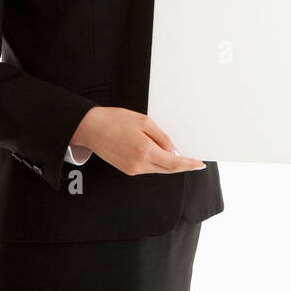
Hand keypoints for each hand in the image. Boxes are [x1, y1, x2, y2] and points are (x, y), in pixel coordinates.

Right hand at [69, 106, 206, 175]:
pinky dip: (158, 163)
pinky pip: (148, 168)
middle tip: (193, 160)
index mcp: (145, 151)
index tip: (199, 164)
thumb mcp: (144, 122)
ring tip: (176, 153)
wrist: (91, 128)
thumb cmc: (115, 120)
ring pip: (158, 169)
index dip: (189, 164)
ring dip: (170, 164)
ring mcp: (132, 169)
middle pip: (168, 169)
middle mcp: (139, 164)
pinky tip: (160, 154)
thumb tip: (174, 150)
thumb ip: (162, 137)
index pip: (174, 163)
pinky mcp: (127, 170)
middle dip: (182, 165)